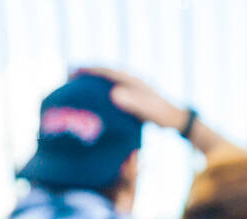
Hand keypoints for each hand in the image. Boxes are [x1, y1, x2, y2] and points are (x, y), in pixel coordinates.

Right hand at [71, 66, 187, 131]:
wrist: (175, 119)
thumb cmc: (161, 114)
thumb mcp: (146, 109)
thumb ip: (131, 102)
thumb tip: (113, 94)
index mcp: (131, 81)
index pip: (107, 71)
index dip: (90, 71)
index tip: (74, 71)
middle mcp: (130, 82)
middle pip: (106, 75)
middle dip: (89, 75)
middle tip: (71, 78)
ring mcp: (132, 90)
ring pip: (109, 84)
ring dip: (95, 85)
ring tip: (80, 90)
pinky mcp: (133, 99)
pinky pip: (114, 94)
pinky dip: (103, 95)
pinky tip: (96, 103)